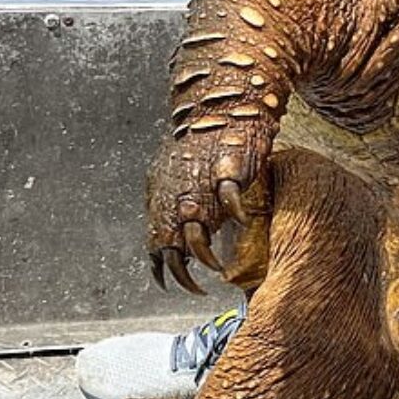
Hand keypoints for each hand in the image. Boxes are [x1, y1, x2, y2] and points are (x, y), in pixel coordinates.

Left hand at [145, 119, 273, 292]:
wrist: (217, 110)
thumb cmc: (194, 144)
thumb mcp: (168, 173)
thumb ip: (167, 201)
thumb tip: (167, 227)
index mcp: (164, 200)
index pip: (156, 245)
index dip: (161, 269)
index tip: (168, 284)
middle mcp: (179, 200)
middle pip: (174, 250)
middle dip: (183, 275)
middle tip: (197, 289)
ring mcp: (202, 191)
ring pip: (199, 238)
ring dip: (208, 259)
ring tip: (219, 270)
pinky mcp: (228, 177)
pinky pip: (232, 206)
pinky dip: (237, 217)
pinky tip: (243, 224)